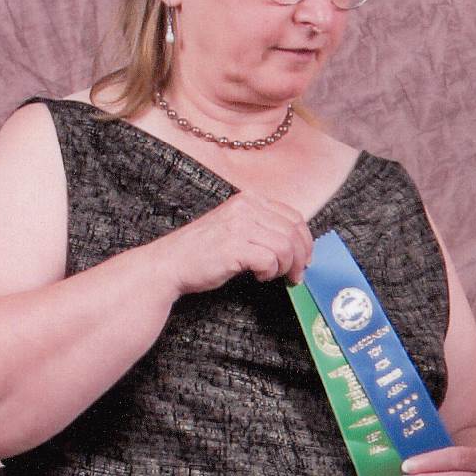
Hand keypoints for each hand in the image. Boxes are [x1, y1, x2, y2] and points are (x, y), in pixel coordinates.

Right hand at [161, 191, 313, 295]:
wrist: (170, 263)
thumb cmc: (204, 251)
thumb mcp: (237, 227)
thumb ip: (263, 228)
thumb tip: (298, 246)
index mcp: (249, 199)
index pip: (294, 217)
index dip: (305, 241)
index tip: (304, 259)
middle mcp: (246, 207)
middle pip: (295, 232)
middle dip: (300, 258)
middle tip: (295, 275)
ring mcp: (239, 225)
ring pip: (285, 247)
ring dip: (285, 267)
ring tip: (272, 275)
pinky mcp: (234, 246)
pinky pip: (270, 260)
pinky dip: (269, 273)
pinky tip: (257, 276)